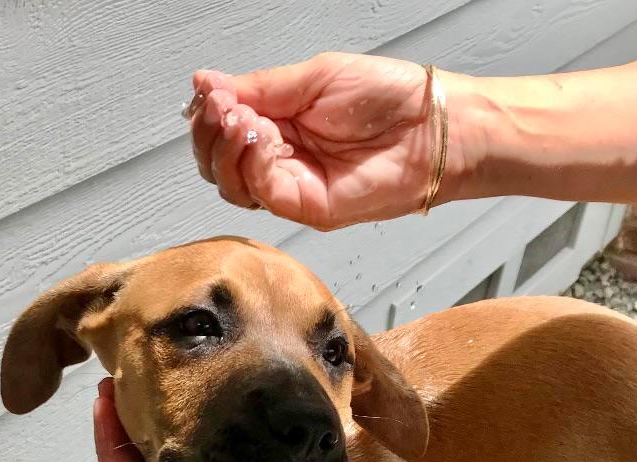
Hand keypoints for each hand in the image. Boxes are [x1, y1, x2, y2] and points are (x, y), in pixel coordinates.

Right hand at [186, 53, 460, 229]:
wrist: (432, 128)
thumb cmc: (387, 98)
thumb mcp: (312, 78)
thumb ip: (260, 88)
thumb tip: (204, 82)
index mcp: (281, 126)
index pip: (223, 132)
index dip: (209, 115)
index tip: (210, 93)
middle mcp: (281, 161)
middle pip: (219, 165)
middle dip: (210, 135)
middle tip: (223, 110)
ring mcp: (293, 188)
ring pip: (233, 185)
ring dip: (226, 150)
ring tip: (242, 121)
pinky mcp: (309, 209)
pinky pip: (264, 193)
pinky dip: (253, 165)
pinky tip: (265, 139)